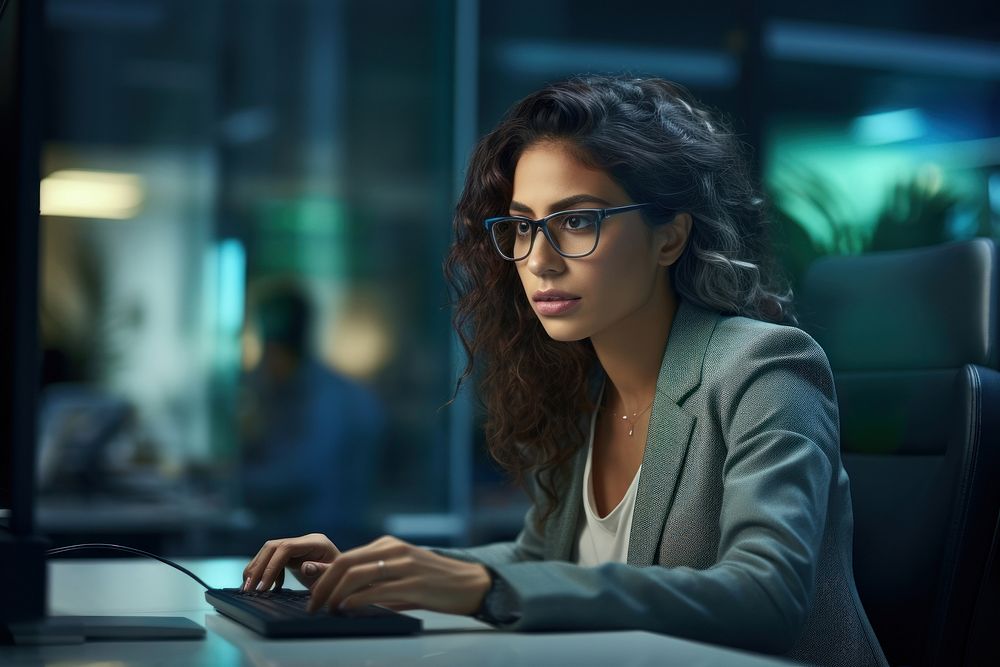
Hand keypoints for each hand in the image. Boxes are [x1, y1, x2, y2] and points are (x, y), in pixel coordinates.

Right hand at [242, 533, 340, 591]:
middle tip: (248, 589)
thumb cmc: (342, 579)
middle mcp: (304, 540)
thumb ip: (321, 571)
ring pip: (269, 552)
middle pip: (273, 547)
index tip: (262, 587)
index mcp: (316, 542)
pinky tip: (268, 587)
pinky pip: (272, 559)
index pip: (286, 548)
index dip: (272, 566)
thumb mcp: (334, 578)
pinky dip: (265, 572)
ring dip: (257, 569)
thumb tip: (305, 566)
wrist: (346, 578)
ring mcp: (298, 546)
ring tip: (249, 589)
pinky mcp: (293, 554)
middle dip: (258, 568)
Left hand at [305, 535, 490, 615]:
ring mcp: (405, 566)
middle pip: (346, 563)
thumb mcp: (400, 575)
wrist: (470, 583)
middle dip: (323, 585)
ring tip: (327, 610)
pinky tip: (347, 610)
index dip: (324, 577)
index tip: (312, 596)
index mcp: (389, 545)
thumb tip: (338, 593)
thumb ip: (372, 580)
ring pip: (358, 576)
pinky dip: (356, 601)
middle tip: (312, 605)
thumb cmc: (432, 583)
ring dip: (335, 595)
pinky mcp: (415, 584)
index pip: (346, 557)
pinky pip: (377, 591)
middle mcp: (394, 551)